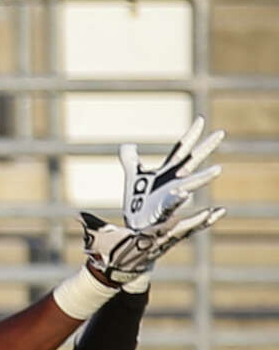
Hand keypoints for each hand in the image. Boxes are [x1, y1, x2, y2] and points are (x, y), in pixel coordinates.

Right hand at [80, 205, 223, 288]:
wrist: (113, 271)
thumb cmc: (105, 253)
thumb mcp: (98, 240)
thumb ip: (92, 226)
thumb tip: (79, 216)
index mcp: (141, 240)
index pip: (158, 230)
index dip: (171, 222)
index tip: (181, 214)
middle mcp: (156, 242)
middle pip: (179, 231)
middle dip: (193, 223)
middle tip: (209, 214)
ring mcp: (163, 242)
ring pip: (187, 230)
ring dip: (202, 221)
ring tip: (217, 212)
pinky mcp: (167, 241)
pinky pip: (188, 231)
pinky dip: (201, 222)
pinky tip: (216, 213)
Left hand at [120, 115, 223, 231]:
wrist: (137, 229)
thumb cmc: (140, 204)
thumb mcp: (133, 178)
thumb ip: (130, 160)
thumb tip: (128, 144)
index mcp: (167, 174)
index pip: (180, 151)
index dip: (190, 136)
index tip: (200, 119)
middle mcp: (174, 184)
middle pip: (191, 163)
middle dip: (205, 149)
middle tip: (220, 133)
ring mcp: (173, 199)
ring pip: (190, 187)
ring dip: (203, 178)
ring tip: (217, 170)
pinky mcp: (167, 216)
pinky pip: (181, 212)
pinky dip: (189, 208)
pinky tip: (199, 205)